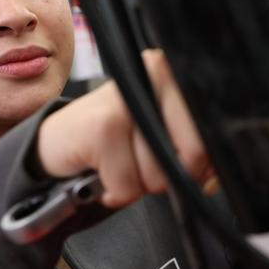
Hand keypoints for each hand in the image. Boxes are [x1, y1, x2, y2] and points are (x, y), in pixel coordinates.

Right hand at [36, 49, 210, 207]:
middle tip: (140, 162)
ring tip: (118, 162)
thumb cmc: (114, 141)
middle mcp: (152, 77)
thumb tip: (212, 179)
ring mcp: (125, 101)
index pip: (212, 130)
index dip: (202, 162)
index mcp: (172, 75)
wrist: (55, 142)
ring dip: (137, 185)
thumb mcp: (160, 139)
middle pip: (193, 155)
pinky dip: (115, 193)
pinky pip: (128, 187)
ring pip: (159, 176)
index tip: (181, 165)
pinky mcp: (102, 127)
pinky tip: (100, 171)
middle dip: (168, 175)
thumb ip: (193, 152)